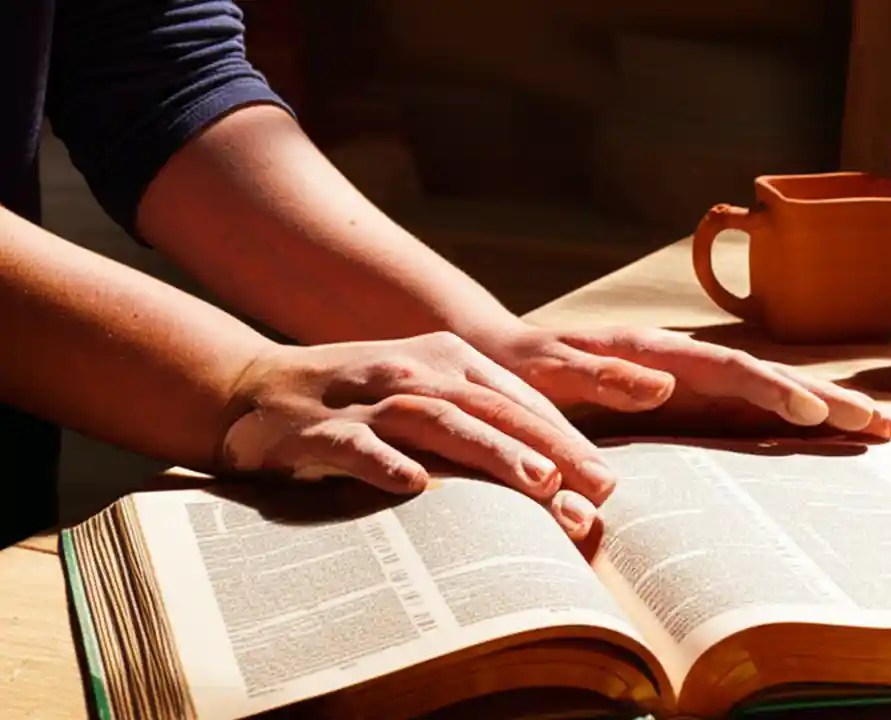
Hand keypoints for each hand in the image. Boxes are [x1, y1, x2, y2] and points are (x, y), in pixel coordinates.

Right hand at [218, 332, 615, 539]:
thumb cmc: (356, 404)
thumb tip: (553, 484)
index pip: (519, 400)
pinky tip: (416, 487)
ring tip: (539, 484)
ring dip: (493, 453)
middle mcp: (415, 373)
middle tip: (600, 487)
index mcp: (448, 361)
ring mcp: (366, 400)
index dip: (567, 438)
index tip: (610, 481)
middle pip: (494, 409)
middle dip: (552, 448)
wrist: (251, 389)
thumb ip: (478, 431)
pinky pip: (357, 446)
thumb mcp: (423, 401)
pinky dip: (387, 463)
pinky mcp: (318, 429)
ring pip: (440, 423)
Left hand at [473, 325, 890, 438]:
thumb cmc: (518, 369)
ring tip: (881, 430)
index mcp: (652, 353)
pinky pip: (747, 416)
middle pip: (765, 379)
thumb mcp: (546, 372)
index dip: (770, 391)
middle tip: (883, 426)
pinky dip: (789, 426)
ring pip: (767, 395)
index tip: (810, 415)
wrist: (499, 359)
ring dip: (822, 411)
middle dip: (824, 400)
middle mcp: (682, 365)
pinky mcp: (688, 407)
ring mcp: (689, 386)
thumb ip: (598, 378)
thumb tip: (664, 383)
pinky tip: (825, 443)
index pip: (725, 369)